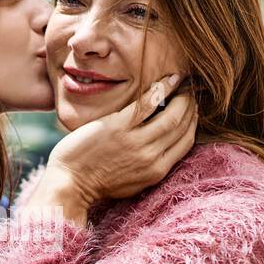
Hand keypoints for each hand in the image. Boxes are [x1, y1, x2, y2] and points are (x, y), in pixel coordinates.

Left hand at [43, 73, 197, 205]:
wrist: (70, 183)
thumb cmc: (97, 181)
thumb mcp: (133, 181)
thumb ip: (151, 166)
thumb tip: (165, 147)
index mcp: (157, 171)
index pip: (187, 142)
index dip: (193, 121)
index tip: (192, 108)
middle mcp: (151, 157)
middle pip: (182, 125)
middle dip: (190, 105)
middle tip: (189, 91)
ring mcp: (135, 142)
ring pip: (172, 114)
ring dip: (181, 96)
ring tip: (180, 83)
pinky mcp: (118, 127)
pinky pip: (148, 104)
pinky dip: (162, 89)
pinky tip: (168, 79)